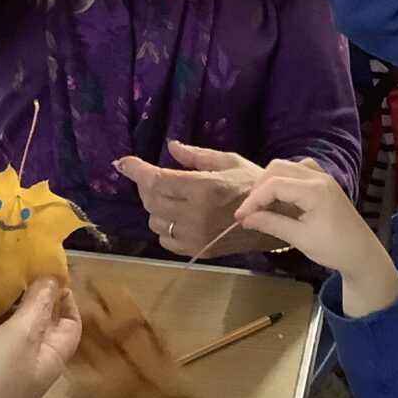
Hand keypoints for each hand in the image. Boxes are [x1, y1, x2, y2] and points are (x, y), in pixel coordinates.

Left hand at [115, 142, 282, 257]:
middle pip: (151, 200)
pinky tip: (178, 216)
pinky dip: (165, 226)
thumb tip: (170, 147)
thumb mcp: (228, 161)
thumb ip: (196, 156)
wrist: (275, 217)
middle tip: (154, 176)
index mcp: (204, 188)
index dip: (137, 170)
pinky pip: (165, 240)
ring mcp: (195, 236)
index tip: (123, 162)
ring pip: (155, 221)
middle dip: (146, 186)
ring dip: (155, 206)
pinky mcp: (196, 251)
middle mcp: (196, 214)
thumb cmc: (251, 184)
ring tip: (170, 197)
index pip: (158, 180)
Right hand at [235, 160, 397, 317]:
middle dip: (259, 187)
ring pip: (288, 166)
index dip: (253, 199)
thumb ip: (272, 224)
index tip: (239, 217)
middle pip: (278, 168)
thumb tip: (245, 219)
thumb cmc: (334, 249)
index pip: (273, 185)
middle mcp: (318, 177)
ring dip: (271, 181)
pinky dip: (285, 179)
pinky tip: (281, 196)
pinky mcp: (325, 183)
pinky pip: (299, 170)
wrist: (363, 253)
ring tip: (261, 203)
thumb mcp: (300, 238)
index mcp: (314, 190)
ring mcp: (323, 177)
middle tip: (249, 210)